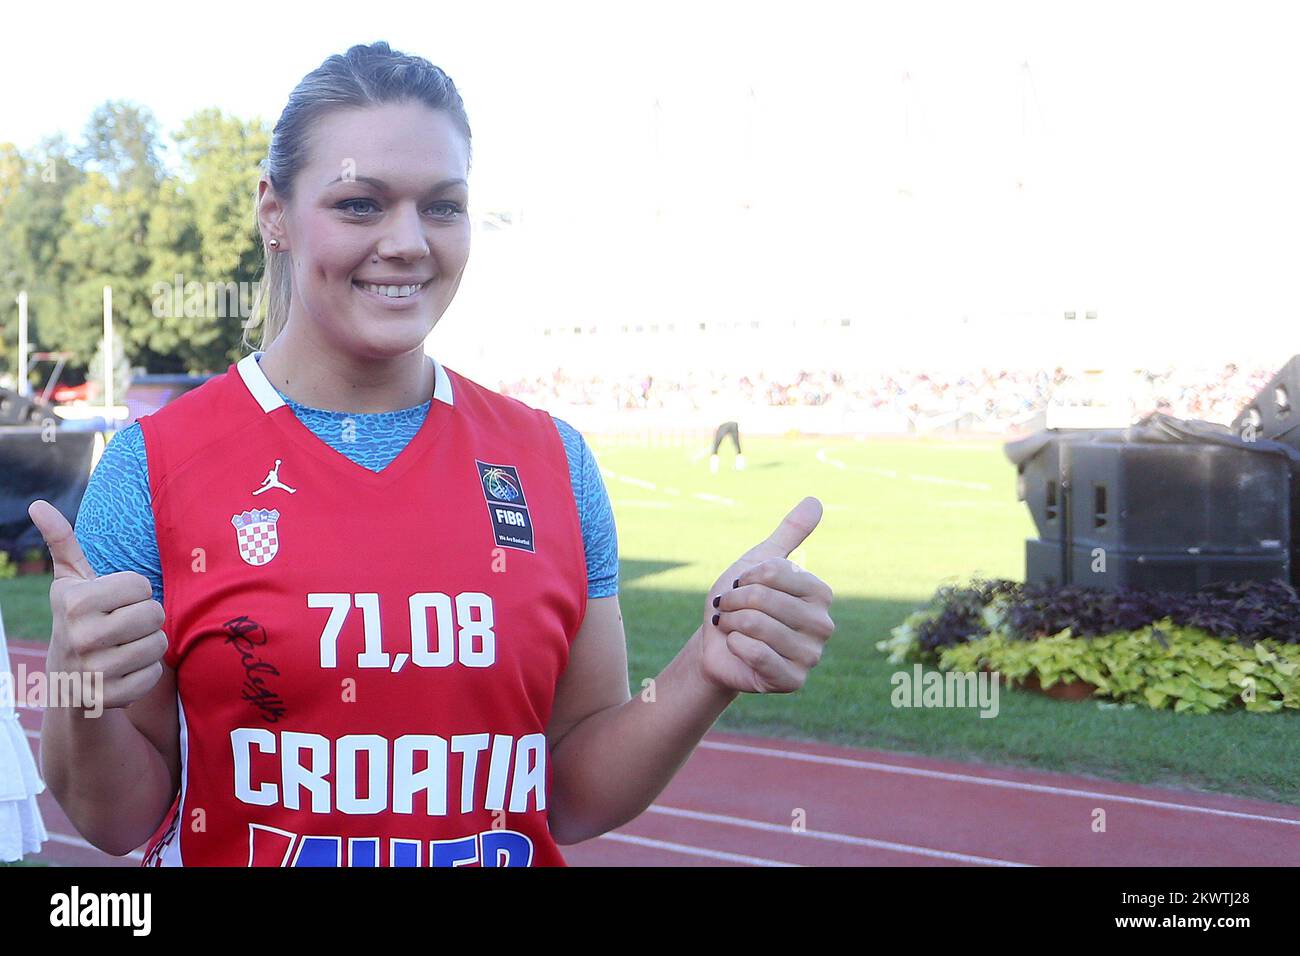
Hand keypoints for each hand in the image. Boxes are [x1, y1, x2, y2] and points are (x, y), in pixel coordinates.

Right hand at [28, 499, 167, 710]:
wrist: (67, 679)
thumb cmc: (79, 618)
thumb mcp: (70, 582)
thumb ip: (62, 543)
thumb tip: (38, 504)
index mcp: (75, 603)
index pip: (141, 585)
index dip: (134, 592)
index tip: (115, 601)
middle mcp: (81, 637)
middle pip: (154, 614)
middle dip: (145, 617)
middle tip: (122, 626)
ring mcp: (94, 671)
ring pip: (159, 643)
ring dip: (148, 643)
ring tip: (123, 646)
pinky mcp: (111, 698)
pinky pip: (155, 673)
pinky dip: (146, 671)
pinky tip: (123, 670)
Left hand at [696, 496, 835, 693]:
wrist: (717, 645)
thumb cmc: (740, 602)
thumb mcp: (758, 562)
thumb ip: (790, 533)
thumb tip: (816, 500)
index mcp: (820, 593)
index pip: (774, 573)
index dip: (745, 579)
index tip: (740, 588)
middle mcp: (824, 625)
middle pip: (764, 600)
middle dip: (735, 604)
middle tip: (731, 611)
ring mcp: (812, 655)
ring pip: (757, 626)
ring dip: (732, 625)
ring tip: (734, 629)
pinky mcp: (793, 681)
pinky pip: (757, 655)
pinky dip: (736, 647)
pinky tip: (739, 649)